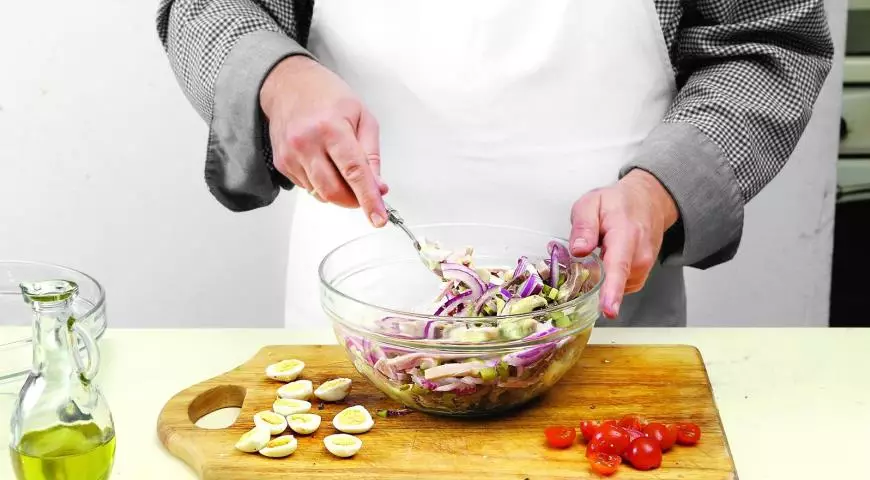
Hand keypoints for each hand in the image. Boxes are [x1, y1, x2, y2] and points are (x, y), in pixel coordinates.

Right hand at [260, 55, 388, 226]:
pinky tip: (323, 162)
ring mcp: (291, 155)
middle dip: (354, 200)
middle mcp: (307, 142)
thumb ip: (372, 155)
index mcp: (331, 128)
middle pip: (334, 191)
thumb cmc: (328, 96)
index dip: (368, 199)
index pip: (354, 172)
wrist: (289, 84)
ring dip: (338, 192)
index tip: (378, 218)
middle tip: (364, 192)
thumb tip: (378, 188)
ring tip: (341, 167)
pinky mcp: (282, 163)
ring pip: (321, 194)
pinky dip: (322, 184)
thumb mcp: (363, 117)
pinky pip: (308, 188)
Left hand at [568, 170, 678, 318]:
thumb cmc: (617, 203)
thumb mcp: (591, 203)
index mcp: (625, 235)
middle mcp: (640, 255)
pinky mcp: (640, 275)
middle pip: (615, 282)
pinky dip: (608, 279)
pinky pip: (619, 286)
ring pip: (615, 286)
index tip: (608, 310)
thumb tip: (578, 250)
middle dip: (593, 281)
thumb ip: (584, 226)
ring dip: (600, 278)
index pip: (619, 267)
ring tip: (599, 250)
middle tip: (586, 255)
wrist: (648, 201)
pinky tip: (606, 261)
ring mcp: (644, 267)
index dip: (612, 292)